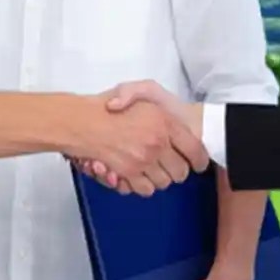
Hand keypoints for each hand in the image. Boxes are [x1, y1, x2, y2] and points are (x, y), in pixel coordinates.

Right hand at [72, 81, 204, 192]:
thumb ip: (169, 110)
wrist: (79, 120)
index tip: (197, 164)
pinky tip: (138, 175)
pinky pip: (145, 188)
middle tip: (171, 166)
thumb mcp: (138, 90)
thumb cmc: (106, 105)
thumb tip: (170, 128)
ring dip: (160, 179)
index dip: (199, 160)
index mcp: (165, 121)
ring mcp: (143, 159)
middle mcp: (157, 142)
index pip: (195, 149)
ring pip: (164, 182)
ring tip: (152, 169)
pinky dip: (143, 185)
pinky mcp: (129, 173)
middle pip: (180, 172)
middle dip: (177, 171)